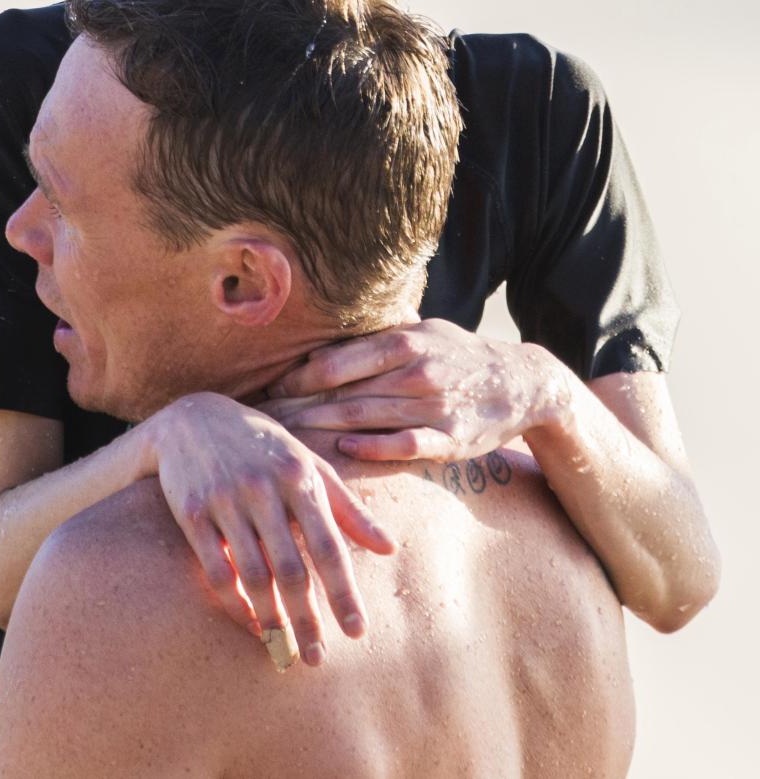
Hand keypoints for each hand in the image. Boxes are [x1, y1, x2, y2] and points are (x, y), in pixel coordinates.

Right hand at [143, 393, 395, 666]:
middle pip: (291, 568)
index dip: (343, 591)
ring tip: (284, 651)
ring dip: (271, 620)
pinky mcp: (192, 512)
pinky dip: (234, 603)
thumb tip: (391, 548)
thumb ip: (349, 508)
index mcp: (299, 476)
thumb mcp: (309, 465)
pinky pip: (216, 569)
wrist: (192, 419)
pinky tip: (250, 623)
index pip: (328, 544)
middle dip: (306, 619)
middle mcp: (264, 488)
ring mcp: (226, 500)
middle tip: (316, 659)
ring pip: (253, 574)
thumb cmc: (264, 446)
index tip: (356, 632)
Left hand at [259, 318, 571, 461]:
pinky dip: (374, 447)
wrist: (523, 383)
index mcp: (402, 341)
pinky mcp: (450, 438)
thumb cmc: (460, 356)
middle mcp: (414, 371)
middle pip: (341, 392)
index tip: (265, 391)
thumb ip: (378, 339)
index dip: (295, 377)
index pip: (334, 360)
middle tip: (258, 424)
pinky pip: (405, 444)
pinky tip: (345, 449)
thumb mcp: (424, 332)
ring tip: (284, 444)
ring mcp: (433, 406)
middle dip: (295, 409)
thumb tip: (324, 340)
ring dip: (321, 431)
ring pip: (365, 418)